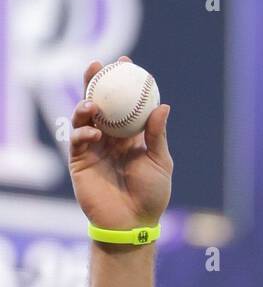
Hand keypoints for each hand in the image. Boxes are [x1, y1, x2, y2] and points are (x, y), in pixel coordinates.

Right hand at [68, 57, 172, 230]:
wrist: (132, 223)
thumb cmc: (151, 195)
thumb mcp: (160, 163)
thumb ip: (157, 135)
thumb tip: (163, 105)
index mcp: (129, 135)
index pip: (124, 102)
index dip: (123, 81)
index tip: (127, 63)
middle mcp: (109, 137)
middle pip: (99, 101)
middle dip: (95, 81)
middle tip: (98, 65)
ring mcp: (93, 147)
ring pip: (83, 117)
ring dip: (85, 104)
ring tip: (93, 103)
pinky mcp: (79, 160)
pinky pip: (77, 139)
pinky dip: (83, 132)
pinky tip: (94, 132)